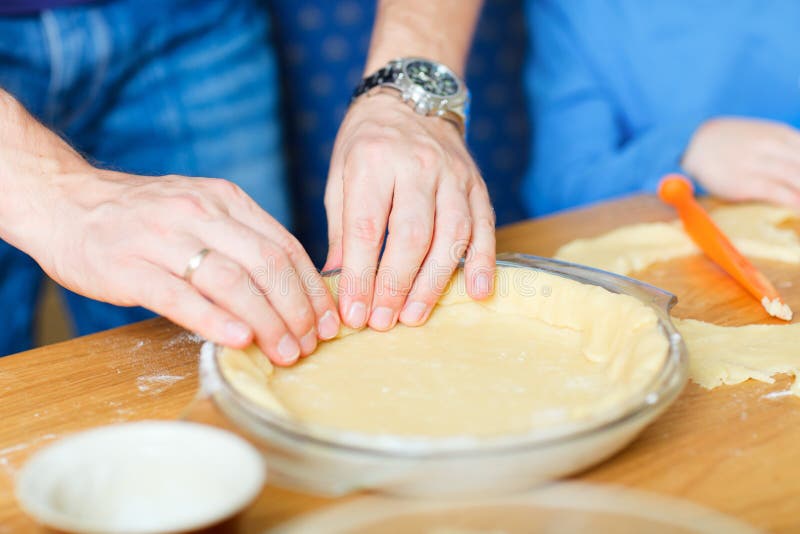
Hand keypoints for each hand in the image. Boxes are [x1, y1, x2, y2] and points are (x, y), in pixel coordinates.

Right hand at [32, 168, 339, 365]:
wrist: (65, 203)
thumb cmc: (142, 217)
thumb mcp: (200, 210)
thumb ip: (241, 239)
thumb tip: (291, 289)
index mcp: (224, 199)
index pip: (284, 245)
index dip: (312, 288)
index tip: (328, 321)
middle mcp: (199, 211)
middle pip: (267, 264)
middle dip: (297, 310)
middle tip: (311, 344)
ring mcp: (163, 237)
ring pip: (232, 281)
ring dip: (267, 321)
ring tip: (285, 352)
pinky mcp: (129, 266)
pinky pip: (181, 296)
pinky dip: (216, 320)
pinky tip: (239, 340)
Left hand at [325, 94, 495, 330]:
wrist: (411, 97)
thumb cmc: (368, 143)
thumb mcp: (340, 175)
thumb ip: (342, 229)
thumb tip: (336, 282)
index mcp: (374, 161)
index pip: (367, 228)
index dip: (360, 275)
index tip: (353, 312)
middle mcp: (417, 166)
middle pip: (412, 235)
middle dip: (396, 285)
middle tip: (382, 321)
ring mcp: (452, 175)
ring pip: (451, 234)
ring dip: (434, 281)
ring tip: (416, 316)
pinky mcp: (476, 184)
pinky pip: (484, 226)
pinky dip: (483, 261)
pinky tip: (478, 291)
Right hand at [682, 117, 799, 205]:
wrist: (693, 143)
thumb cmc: (730, 143)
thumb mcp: (761, 135)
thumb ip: (785, 146)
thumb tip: (797, 162)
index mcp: (780, 134)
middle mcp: (772, 146)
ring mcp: (758, 164)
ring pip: (797, 178)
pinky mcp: (745, 182)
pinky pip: (778, 193)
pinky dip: (794, 202)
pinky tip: (798, 207)